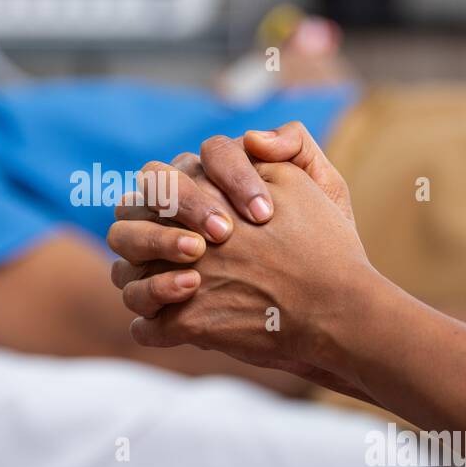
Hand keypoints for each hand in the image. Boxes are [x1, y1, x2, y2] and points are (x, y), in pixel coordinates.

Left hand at [109, 124, 379, 395]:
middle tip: (173, 255)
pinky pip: (145, 327)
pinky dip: (152, 327)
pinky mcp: (187, 324)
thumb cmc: (326, 247)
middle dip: (142, 237)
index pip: (155, 182)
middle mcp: (185, 235)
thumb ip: (279, 150)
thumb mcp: (307, 183)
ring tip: (167, 290)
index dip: (166, 198)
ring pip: (127, 279)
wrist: (338, 309)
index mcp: (206, 195)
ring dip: (139, 284)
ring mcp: (181, 280)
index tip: (197, 220)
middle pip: (128, 228)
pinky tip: (168, 325)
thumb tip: (250, 139)